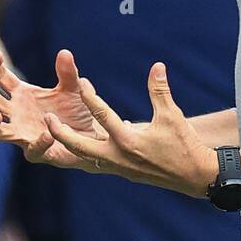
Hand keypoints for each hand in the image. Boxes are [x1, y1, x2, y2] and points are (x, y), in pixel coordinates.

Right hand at [0, 49, 105, 166]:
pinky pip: (32, 150)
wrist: (91, 135)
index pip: (1, 79)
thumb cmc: (76, 109)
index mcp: (21, 94)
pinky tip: (47, 134)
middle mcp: (17, 114)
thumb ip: (67, 73)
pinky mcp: (38, 152)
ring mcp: (23, 133)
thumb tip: (64, 52)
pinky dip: (39, 143)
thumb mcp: (73, 88)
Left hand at [32, 62, 217, 198]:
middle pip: (79, 146)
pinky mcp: (122, 171)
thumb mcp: (173, 115)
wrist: (194, 175)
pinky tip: (82, 141)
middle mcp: (118, 157)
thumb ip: (160, 90)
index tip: (81, 82)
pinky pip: (97, 161)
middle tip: (46, 118)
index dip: (91, 97)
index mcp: (128, 142)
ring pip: (85, 156)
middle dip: (60, 133)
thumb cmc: (184, 144)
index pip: (103, 115)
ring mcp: (118, 167)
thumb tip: (157, 65)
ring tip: (54, 131)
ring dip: (69, 144)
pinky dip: (85, 151)